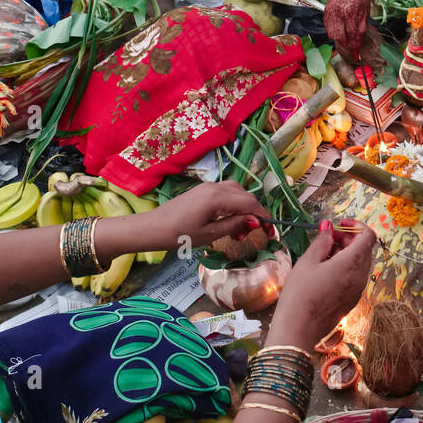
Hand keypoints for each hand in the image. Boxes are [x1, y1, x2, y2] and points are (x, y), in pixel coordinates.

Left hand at [144, 180, 271, 251]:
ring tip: (238, 229)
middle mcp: (215, 187)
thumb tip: (254, 221)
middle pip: (246, 195)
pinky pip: (226, 193)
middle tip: (251, 234)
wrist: (152, 228)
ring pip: (237, 192)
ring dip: (244, 208)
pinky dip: (233, 205)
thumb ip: (234, 225)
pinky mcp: (203, 190)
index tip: (271, 230)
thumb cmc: (178, 235)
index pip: (250, 203)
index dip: (263, 216)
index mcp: (217, 198)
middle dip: (254, 213)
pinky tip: (228, 220)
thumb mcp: (209, 234)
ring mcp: (208, 186)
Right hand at [265, 218, 376, 345]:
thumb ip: (322, 241)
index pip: (368, 235)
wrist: (299, 330)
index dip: (355, 226)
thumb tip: (329, 226)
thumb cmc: (300, 293)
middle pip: (365, 249)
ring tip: (322, 255)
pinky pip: (354, 277)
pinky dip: (345, 268)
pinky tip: (324, 271)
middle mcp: (361, 276)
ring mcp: (358, 290)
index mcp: (353, 263)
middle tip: (326, 239)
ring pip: (360, 263)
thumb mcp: (308, 261)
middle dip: (348, 239)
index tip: (338, 225)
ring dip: (345, 254)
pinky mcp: (352, 300)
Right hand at [325, 0, 370, 60]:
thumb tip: (360, 40)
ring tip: (347, 45)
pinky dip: (333, 34)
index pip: (353, 35)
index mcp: (352, 11)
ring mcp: (331, 12)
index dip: (355, 45)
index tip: (358, 52)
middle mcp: (339, 13)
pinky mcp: (326, 11)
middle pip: (340, 37)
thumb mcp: (366, 8)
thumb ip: (362, 25)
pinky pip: (328, 27)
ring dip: (339, 42)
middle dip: (346, 47)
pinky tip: (340, 35)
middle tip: (352, 52)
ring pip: (332, 34)